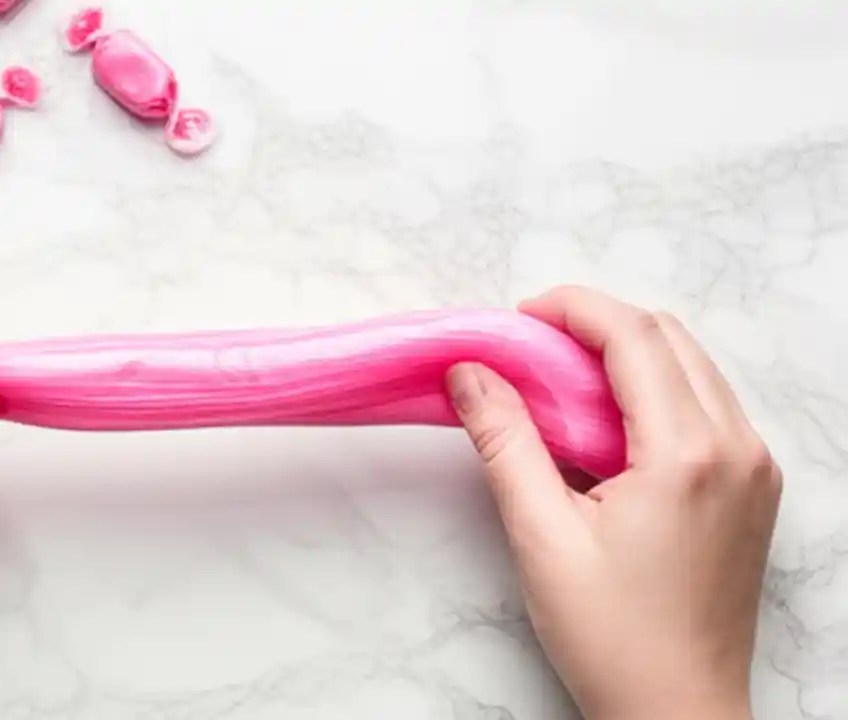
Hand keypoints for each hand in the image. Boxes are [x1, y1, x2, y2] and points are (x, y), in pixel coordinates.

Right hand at [446, 287, 779, 719]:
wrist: (677, 710)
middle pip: (670, 339)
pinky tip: (606, 423)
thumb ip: (504, 441)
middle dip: (599, 324)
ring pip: (693, 367)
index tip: (519, 317)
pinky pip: (708, 406)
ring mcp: (754, 469)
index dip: (573, 309)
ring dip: (628, 354)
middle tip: (532, 346)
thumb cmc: (612, 637)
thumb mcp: (542, 536)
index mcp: (688, 455)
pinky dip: (656, 390)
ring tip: (560, 381)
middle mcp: (738, 449)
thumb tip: (470, 373)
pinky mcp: (753, 490)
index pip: (635, 337)